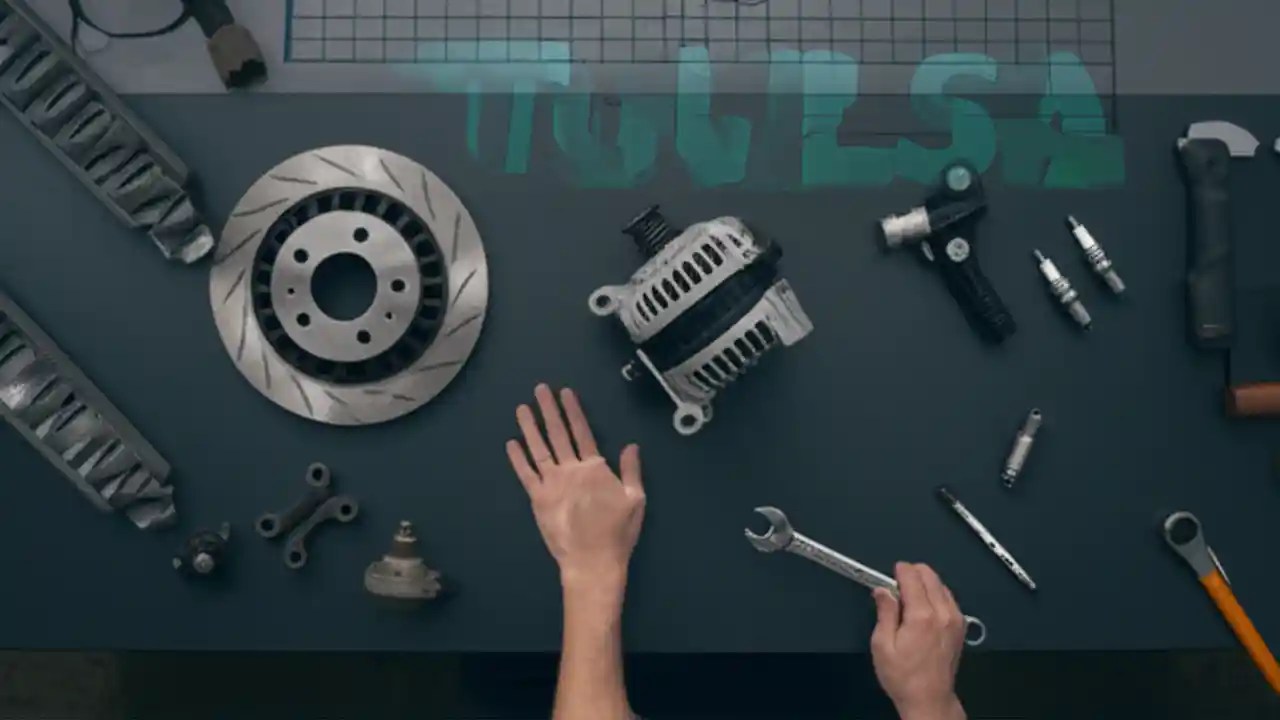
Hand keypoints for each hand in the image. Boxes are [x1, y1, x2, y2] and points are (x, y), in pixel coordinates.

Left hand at [507, 384, 645, 591]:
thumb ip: (632, 471)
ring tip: (521, 409)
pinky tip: (511, 443)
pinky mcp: (538, 499)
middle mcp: (571, 470)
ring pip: (538, 449)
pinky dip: (518, 458)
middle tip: (539, 390)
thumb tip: (631, 445)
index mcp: (595, 468)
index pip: (582, 431)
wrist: (592, 560)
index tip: (564, 393)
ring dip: (530, 427)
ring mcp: (552, 484)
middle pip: (558, 434)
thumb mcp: (636, 499)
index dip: (573, 411)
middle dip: (548, 410)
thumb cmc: (617, 532)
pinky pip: (525, 475)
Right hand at [870, 563, 966, 719]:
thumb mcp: (882, 645)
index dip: (899, 570)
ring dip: (925, 584)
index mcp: (922, 616)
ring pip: (941, 584)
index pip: (912, 577)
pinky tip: (925, 609)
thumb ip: (884, 612)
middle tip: (897, 589)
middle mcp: (943, 613)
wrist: (929, 698)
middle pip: (930, 575)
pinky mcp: (960, 626)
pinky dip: (936, 595)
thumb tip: (882, 590)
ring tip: (909, 601)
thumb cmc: (902, 676)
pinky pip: (949, 598)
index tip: (890, 575)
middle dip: (912, 574)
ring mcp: (956, 619)